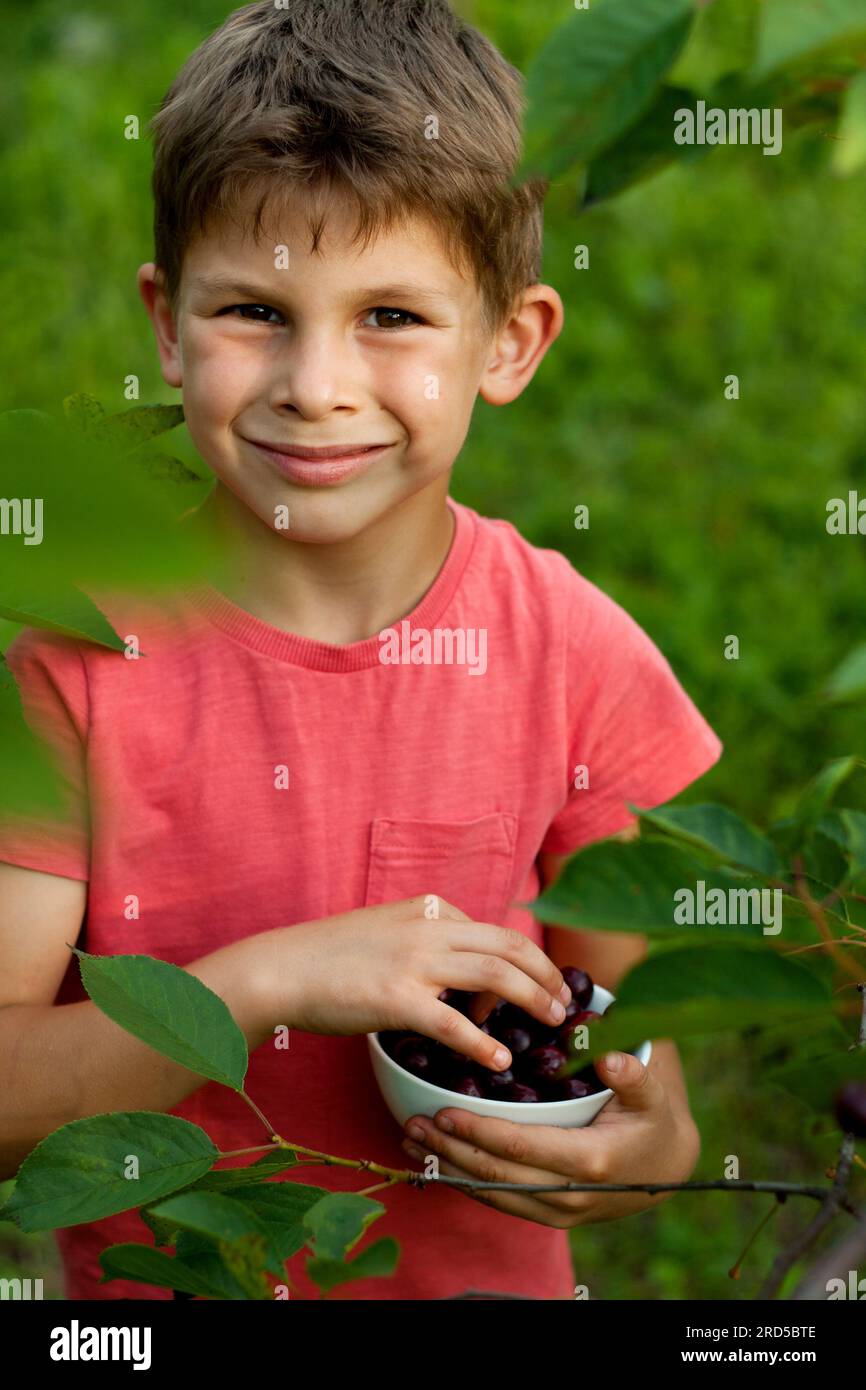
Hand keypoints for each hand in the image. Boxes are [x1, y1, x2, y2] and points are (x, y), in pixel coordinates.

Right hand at [257, 897, 571, 1072]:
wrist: (283, 968)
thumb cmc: (330, 957)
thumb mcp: (388, 930)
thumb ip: (428, 942)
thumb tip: (463, 973)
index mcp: (430, 909)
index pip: (495, 932)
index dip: (524, 962)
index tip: (537, 988)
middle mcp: (429, 928)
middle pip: (509, 946)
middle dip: (546, 975)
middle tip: (564, 1004)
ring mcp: (414, 961)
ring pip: (495, 975)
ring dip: (531, 1000)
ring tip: (550, 1024)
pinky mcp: (396, 998)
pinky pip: (453, 1023)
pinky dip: (483, 1044)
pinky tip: (500, 1062)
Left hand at [399, 1049, 700, 1226]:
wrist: (665, 1166)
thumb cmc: (653, 1119)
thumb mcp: (652, 1093)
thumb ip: (632, 1076)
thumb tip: (609, 1058)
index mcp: (590, 1161)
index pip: (521, 1148)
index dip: (480, 1132)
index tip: (444, 1110)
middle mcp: (570, 1195)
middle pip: (497, 1174)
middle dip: (450, 1150)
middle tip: (412, 1124)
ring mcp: (559, 1212)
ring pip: (493, 1193)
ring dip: (450, 1169)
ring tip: (413, 1142)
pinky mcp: (550, 1216)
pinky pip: (501, 1201)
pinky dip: (467, 1182)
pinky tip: (441, 1161)